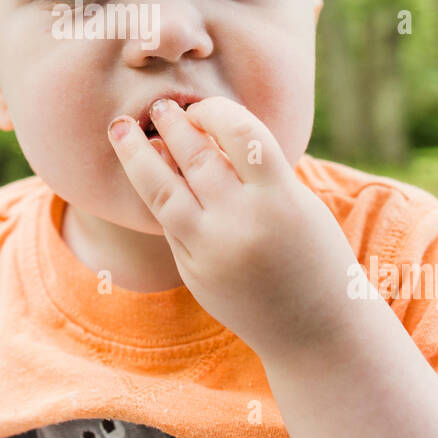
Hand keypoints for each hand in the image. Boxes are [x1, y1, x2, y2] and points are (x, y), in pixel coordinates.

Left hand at [107, 97, 355, 361]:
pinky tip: (147, 173)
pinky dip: (156, 193)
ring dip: (137, 154)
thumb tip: (198, 131)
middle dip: (172, 124)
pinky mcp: (193, 272)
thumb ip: (253, 173)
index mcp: (280, 198)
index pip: (239, 133)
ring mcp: (211, 251)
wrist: (316, 331)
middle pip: (194, 157)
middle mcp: (242, 223)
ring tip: (122, 129)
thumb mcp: (297, 204)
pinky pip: (167, 223)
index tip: (205, 106)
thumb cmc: (312, 254)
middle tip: (159, 105)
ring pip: (161, 191)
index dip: (215, 111)